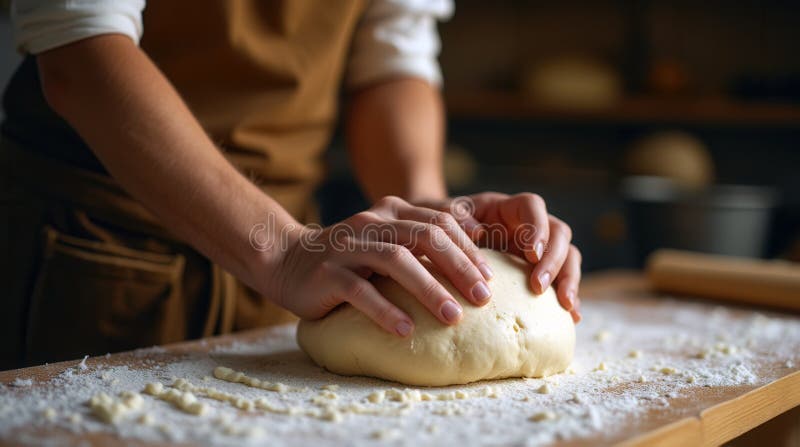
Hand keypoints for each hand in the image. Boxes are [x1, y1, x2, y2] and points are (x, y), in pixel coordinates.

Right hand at [267, 196, 493, 336]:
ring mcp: (348, 247)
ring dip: (429, 289)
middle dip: (459, 267)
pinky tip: (406, 330)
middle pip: (425, 237)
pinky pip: (360, 290)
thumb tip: (474, 264)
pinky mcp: (328, 273)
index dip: (469, 249)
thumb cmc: (349, 259)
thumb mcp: (387, 242)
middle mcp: (372, 222)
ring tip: (453, 317)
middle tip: (483, 298)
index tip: (490, 278)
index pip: (440, 222)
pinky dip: (385, 310)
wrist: (286, 260)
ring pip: (396, 260)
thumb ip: (420, 244)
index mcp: (392, 210)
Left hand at [420, 193, 581, 322]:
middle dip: (554, 260)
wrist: (441, 243)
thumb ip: (457, 217)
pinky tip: (571, 318)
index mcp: (509, 207)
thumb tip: (478, 232)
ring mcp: (538, 249)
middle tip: (539, 287)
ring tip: (566, 306)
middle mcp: (530, 226)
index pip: (533, 206)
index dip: (538, 227)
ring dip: (569, 279)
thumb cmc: (443, 226)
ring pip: (568, 256)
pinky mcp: (539, 271)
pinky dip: (568, 298)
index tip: (532, 253)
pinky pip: (561, 282)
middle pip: (559, 233)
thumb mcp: (444, 215)